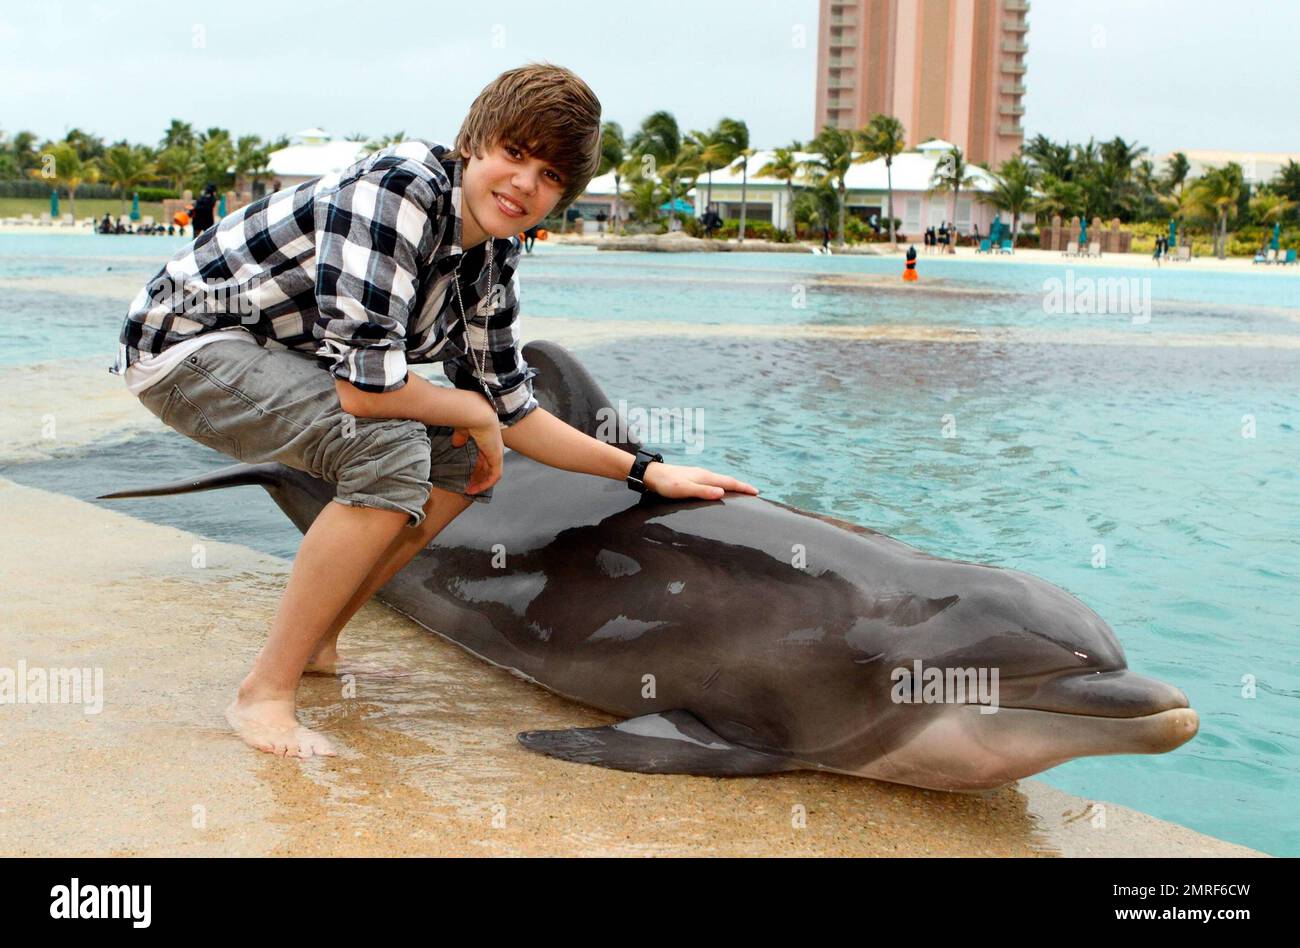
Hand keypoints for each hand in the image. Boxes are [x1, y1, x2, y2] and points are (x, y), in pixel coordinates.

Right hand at [451, 423, 503, 494]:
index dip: (476, 468)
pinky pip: (495, 475)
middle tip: (468, 487)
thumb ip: (460, 437)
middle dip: (478, 478)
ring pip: (492, 473)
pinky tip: (476, 488)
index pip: (484, 458)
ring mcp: (497, 452)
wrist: (476, 413)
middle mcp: (494, 447)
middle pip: (488, 467)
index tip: (467, 476)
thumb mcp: (462, 430)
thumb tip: (456, 444)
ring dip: (481, 483)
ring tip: (470, 491)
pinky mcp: (497, 457)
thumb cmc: (468, 417)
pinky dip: (486, 483)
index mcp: (487, 440)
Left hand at [642, 461, 757, 500]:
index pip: (729, 482)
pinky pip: (712, 481)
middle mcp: (704, 474)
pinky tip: (718, 488)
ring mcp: (698, 474)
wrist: (651, 474)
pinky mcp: (692, 477)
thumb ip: (703, 491)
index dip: (743, 487)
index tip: (756, 492)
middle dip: (741, 486)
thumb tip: (722, 492)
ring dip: (732, 485)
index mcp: (705, 477)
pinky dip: (721, 484)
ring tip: (740, 491)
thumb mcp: (684, 489)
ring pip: (720, 480)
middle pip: (727, 480)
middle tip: (753, 492)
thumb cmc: (666, 484)